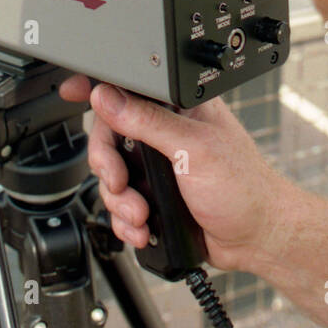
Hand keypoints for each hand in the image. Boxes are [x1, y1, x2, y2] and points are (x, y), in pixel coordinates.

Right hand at [59, 75, 293, 271]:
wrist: (256, 239)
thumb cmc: (244, 187)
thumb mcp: (194, 148)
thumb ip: (148, 122)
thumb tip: (108, 96)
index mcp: (177, 110)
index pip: (128, 89)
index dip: (97, 89)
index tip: (71, 92)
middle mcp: (164, 135)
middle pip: (108, 139)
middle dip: (109, 167)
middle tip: (121, 183)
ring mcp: (157, 168)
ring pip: (111, 177)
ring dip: (120, 202)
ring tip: (141, 215)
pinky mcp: (153, 198)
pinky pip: (120, 206)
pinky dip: (125, 221)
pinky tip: (142, 229)